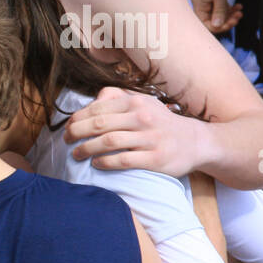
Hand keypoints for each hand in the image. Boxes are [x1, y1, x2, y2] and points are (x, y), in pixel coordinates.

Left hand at [64, 86, 201, 177]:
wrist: (196, 142)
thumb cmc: (161, 123)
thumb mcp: (143, 104)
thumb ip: (118, 98)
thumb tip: (92, 101)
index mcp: (136, 102)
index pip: (98, 109)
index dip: (77, 119)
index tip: (67, 128)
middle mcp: (143, 118)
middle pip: (99, 124)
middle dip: (77, 133)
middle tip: (66, 141)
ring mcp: (150, 138)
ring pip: (108, 142)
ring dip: (87, 149)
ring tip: (76, 154)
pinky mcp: (155, 158)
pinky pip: (123, 160)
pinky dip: (105, 162)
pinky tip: (96, 163)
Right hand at [190, 0, 244, 33]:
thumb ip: (219, 11)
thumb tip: (217, 26)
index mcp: (198, 3)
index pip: (204, 23)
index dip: (218, 26)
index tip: (232, 23)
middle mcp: (201, 2)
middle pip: (211, 20)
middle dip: (225, 21)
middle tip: (238, 17)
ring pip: (217, 14)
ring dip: (229, 15)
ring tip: (240, 12)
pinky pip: (221, 7)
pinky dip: (230, 8)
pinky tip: (238, 7)